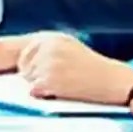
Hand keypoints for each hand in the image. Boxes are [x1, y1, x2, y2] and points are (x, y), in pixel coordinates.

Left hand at [16, 32, 132, 104]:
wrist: (109, 78)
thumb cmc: (91, 66)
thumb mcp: (68, 47)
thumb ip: (46, 48)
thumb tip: (23, 59)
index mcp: (51, 38)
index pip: (24, 53)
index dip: (28, 65)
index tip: (34, 71)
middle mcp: (48, 48)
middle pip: (24, 66)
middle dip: (32, 75)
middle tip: (52, 80)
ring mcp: (48, 64)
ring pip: (28, 79)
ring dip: (39, 85)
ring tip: (60, 84)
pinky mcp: (50, 80)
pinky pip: (34, 90)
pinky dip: (42, 93)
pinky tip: (57, 90)